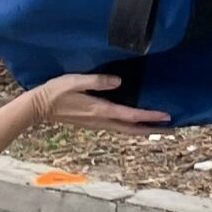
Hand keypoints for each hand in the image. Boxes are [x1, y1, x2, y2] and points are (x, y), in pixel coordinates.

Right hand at [29, 73, 171, 129]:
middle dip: (153, 130)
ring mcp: (97, 124)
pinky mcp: (93, 123)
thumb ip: (97, 81)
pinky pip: (118, 128)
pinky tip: (135, 125)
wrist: (39, 107)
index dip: (149, 116)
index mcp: (100, 110)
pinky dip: (131, 128)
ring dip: (143, 130)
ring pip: (126, 131)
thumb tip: (119, 81)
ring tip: (159, 129)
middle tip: (173, 130)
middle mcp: (102, 120)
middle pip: (132, 129)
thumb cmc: (57, 91)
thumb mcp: (76, 80)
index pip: (131, 115)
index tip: (166, 116)